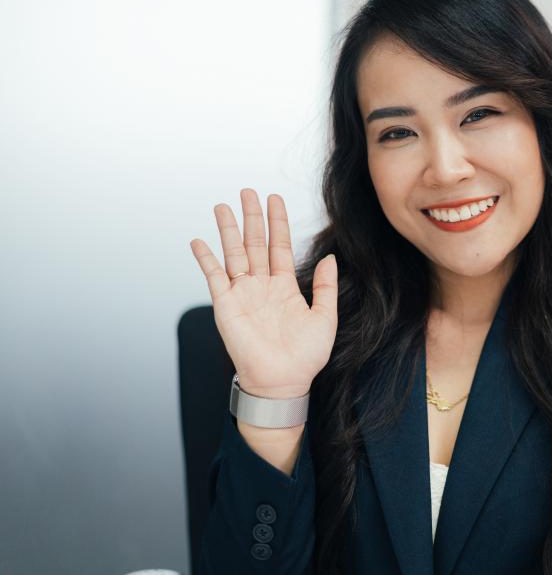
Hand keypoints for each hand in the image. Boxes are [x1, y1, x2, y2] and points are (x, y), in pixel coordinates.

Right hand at [189, 188, 337, 397]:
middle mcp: (262, 286)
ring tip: (223, 205)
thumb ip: (325, 286)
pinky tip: (199, 240)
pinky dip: (206, 258)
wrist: (283, 383)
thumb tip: (330, 257)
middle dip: (252, 217)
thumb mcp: (325, 316)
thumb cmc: (305, 357)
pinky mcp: (226, 305)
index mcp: (284, 287)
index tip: (275, 199)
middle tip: (248, 191)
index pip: (280, 246)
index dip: (278, 222)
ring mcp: (242, 294)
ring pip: (234, 253)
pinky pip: (214, 277)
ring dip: (228, 230)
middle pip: (255, 243)